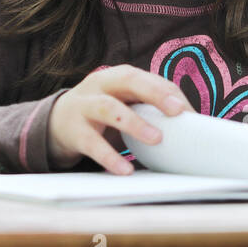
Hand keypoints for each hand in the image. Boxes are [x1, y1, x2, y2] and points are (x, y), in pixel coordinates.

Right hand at [48, 65, 193, 172]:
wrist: (55, 122)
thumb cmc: (103, 112)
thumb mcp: (124, 103)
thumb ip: (150, 108)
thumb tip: (192, 128)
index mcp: (119, 76)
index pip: (149, 79)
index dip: (170, 94)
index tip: (190, 113)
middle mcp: (101, 84)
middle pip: (128, 80)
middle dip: (155, 94)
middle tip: (178, 113)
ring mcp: (85, 106)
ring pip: (109, 108)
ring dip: (134, 123)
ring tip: (157, 139)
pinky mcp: (74, 131)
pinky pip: (92, 144)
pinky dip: (110, 157)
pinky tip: (126, 170)